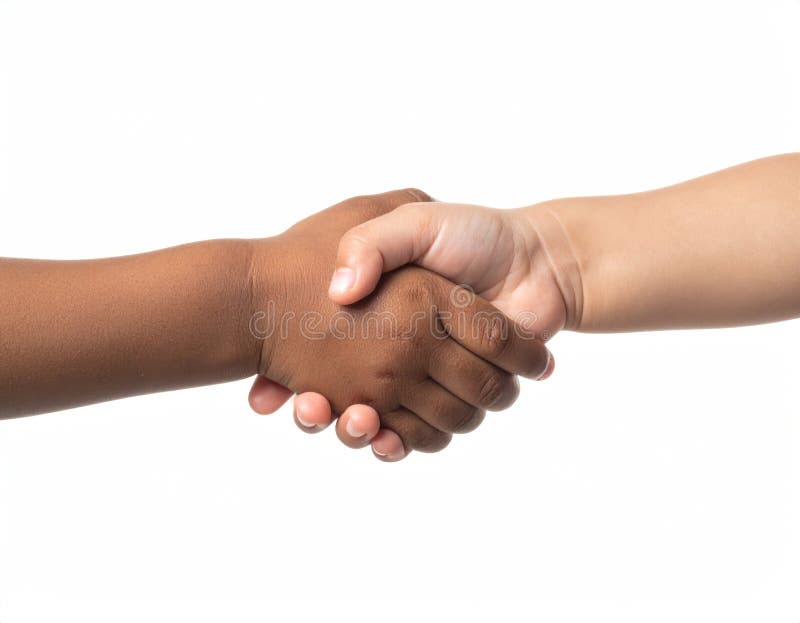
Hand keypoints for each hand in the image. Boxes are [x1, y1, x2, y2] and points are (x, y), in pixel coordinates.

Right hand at [247, 191, 551, 456]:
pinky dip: (391, 443)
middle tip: (302, 405)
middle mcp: (389, 349)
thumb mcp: (412, 220)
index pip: (313, 348)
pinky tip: (379, 436)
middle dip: (312, 409)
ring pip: (369, 419)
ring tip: (342, 417)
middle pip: (335, 394)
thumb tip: (340, 290)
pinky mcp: (445, 397)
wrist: (534, 261)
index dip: (283, 374)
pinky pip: (411, 433)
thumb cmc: (472, 235)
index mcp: (374, 313)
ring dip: (349, 428)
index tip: (266, 389)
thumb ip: (373, 242)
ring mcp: (415, 376)